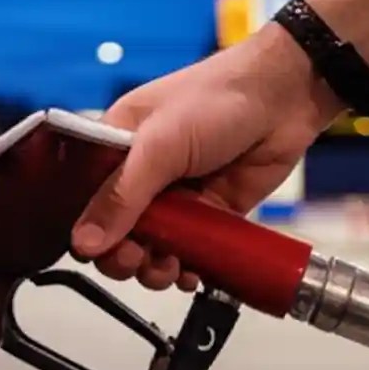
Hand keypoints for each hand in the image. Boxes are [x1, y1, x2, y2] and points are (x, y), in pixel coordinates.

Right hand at [71, 24, 343, 290]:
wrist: (285, 98)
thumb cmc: (218, 97)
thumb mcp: (160, 145)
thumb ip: (121, 195)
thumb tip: (83, 242)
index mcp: (116, 147)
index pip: (85, 200)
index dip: (88, 230)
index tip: (99, 251)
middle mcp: (143, 175)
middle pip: (115, 232)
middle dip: (122, 255)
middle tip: (136, 260)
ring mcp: (177, 196)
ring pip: (151, 248)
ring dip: (153, 268)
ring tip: (167, 269)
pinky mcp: (209, 213)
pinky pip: (188, 251)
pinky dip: (186, 268)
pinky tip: (190, 272)